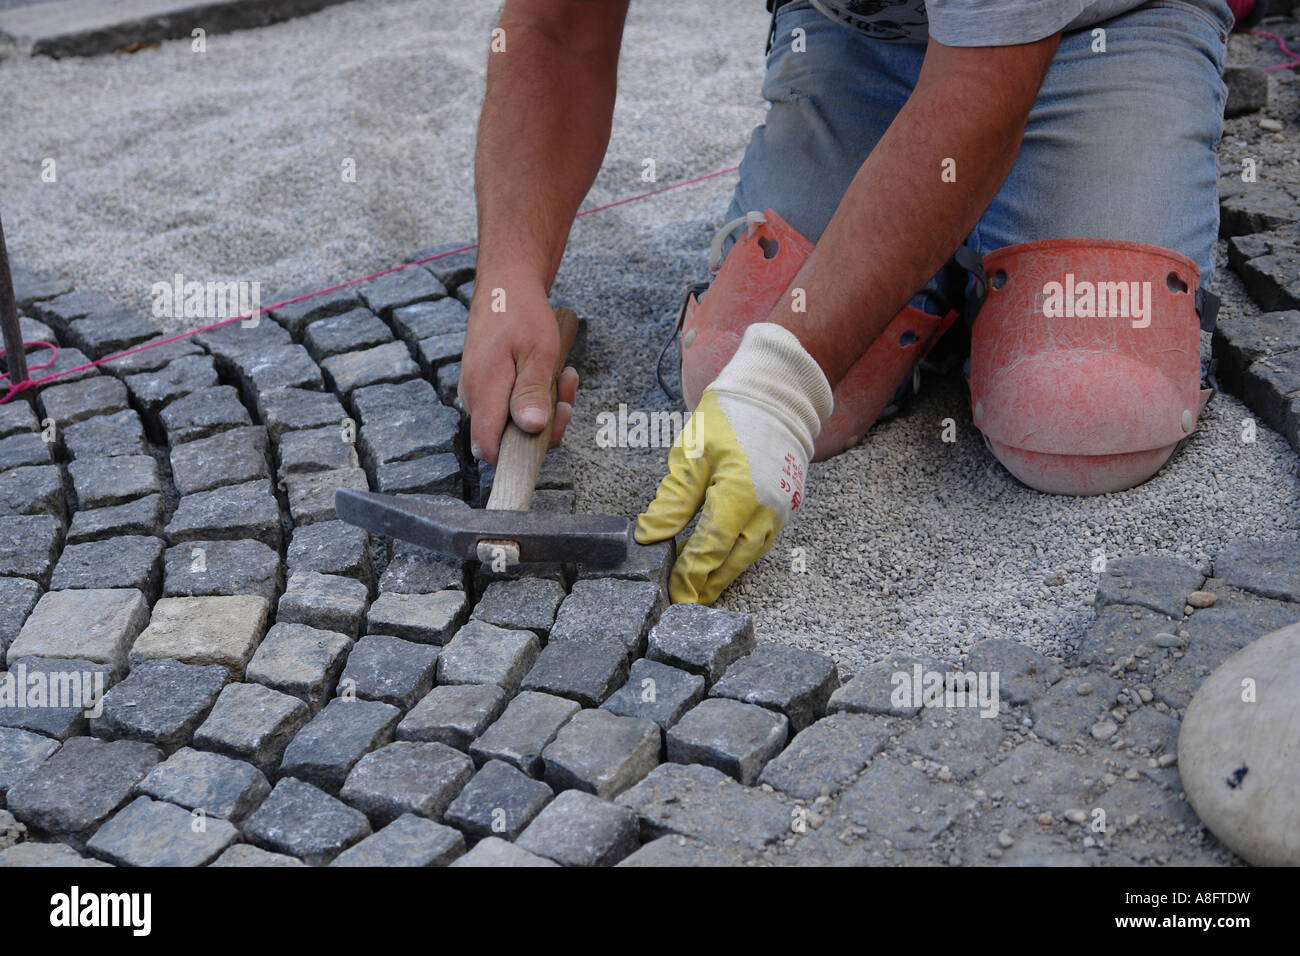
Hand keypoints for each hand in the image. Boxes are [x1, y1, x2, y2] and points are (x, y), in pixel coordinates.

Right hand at [459, 277, 578, 464]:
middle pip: (508, 438)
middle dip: (545, 424)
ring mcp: (479, 390)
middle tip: (566, 393)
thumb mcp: (538, 353)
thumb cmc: (521, 312)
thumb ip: (532, 393)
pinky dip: (536, 394)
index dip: (515, 458)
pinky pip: (512, 404)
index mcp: (484, 391)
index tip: (547, 440)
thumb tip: (531, 429)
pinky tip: (553, 373)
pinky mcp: (488, 384)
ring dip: (546, 406)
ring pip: (514, 420)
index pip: (489, 448)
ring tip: (565, 375)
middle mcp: (475, 396)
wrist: (506, 282)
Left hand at [635, 323, 832, 603]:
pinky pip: (760, 540)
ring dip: (724, 575)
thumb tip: (650, 535)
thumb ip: (674, 499)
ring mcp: (781, 509)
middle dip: (707, 585)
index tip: (674, 595)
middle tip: (682, 605)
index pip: (711, 546)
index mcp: (741, 492)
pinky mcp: (785, 507)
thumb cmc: (728, 419)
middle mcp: (767, 507)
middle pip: (734, 560)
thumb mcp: (692, 454)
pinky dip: (739, 556)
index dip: (691, 574)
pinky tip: (720, 563)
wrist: (774, 395)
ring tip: (698, 592)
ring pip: (750, 554)